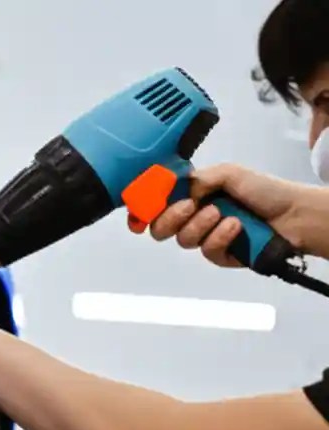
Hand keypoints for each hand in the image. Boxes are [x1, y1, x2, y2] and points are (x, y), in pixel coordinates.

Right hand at [129, 163, 325, 266]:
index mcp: (192, 195)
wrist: (293, 214)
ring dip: (200, 225)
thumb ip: (195, 180)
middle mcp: (194, 217)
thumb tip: (175, 193)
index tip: (137, 214)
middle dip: (169, 218)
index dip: (141, 211)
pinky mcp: (219, 255)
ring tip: (222, 214)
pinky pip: (206, 251)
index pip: (156, 204)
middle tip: (188, 207)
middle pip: (159, 228)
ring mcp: (205, 237)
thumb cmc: (265, 191)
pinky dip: (220, 237)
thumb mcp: (227, 172)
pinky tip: (235, 227)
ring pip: (182, 240)